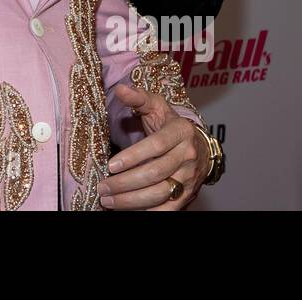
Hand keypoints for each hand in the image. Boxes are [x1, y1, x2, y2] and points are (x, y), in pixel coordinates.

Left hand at [100, 82, 209, 209]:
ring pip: (160, 193)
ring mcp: (189, 177)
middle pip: (155, 173)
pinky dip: (147, 212)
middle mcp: (187, 155)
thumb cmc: (171, 124)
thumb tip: (120, 89)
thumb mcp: (157, 106)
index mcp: (180, 131)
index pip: (156, 146)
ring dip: (131, 201)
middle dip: (125, 183)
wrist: (198, 145)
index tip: (110, 166)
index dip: (133, 156)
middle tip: (102, 188)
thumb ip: (138, 98)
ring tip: (108, 201)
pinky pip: (168, 208)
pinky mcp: (188, 194)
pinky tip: (126, 211)